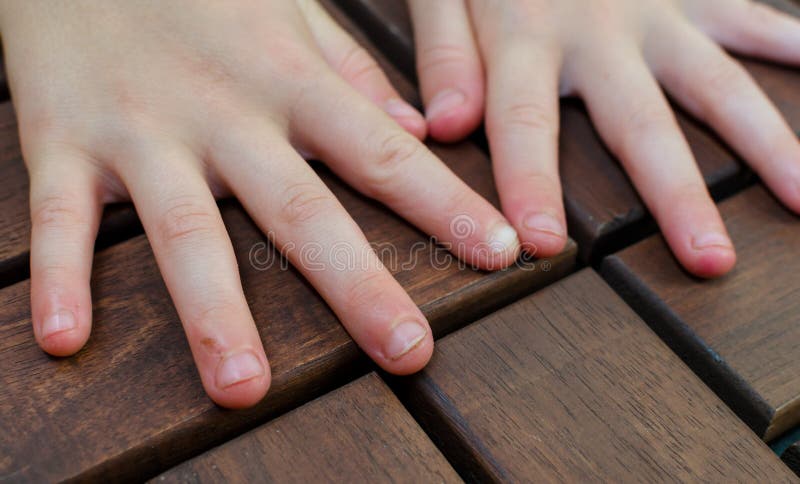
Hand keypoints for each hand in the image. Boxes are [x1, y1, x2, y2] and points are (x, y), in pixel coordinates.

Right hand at [1, 0, 521, 407]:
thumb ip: (351, 69)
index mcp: (289, 77)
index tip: (503, 254)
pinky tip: (66, 339)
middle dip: (359, 285)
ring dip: (216, 313)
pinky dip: (61, 278)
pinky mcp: (61, 140)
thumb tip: (415, 131)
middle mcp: (226, 113)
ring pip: (187, 230)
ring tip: (244, 387)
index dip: (446, 206)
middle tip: (409, 352)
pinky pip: (59, 218)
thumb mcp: (289, 5)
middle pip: (301, 210)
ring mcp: (142, 131)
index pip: (383, 153)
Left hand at [409, 0, 799, 276]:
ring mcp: (655, 12)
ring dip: (765, 144)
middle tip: (710, 262)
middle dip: (674, 198)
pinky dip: (790, 45)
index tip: (540, 246)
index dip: (529, 184)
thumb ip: (442, 54)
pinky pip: (748, 17)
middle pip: (640, 126)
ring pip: (717, 85)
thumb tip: (446, 126)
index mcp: (526, 37)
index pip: (524, 121)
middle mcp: (598, 33)